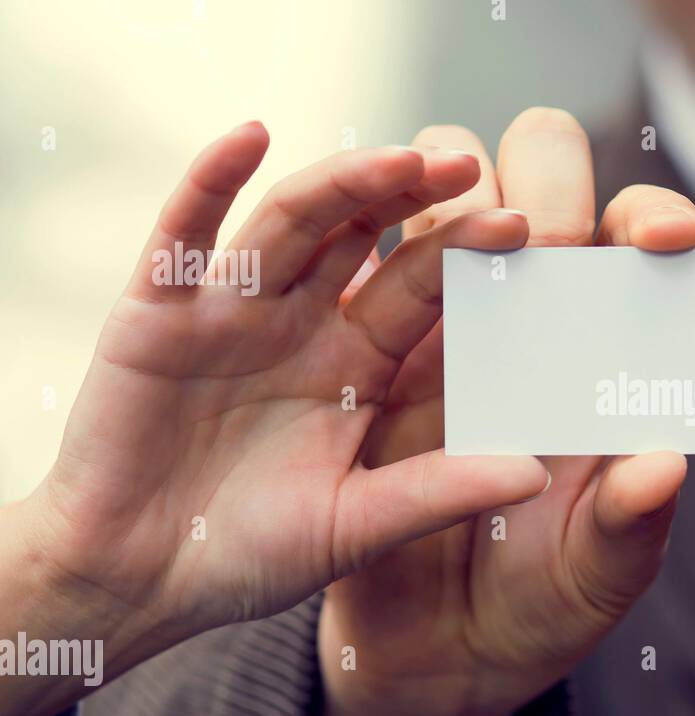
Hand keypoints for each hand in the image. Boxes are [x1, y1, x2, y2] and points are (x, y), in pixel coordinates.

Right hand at [0, 124, 549, 715]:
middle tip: (466, 162)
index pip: (418, 292)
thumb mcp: (356, 525)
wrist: (136, 579)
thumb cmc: (249, 556)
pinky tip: (249, 136)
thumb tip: (538, 474)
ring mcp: (231, 309)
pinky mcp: (158, 309)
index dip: (461, 255)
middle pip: (362, 237)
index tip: (520, 225)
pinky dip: (209, 182)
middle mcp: (302, 324)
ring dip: (340, 184)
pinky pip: (184, 234)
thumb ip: (439, 491)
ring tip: (397, 158)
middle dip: (411, 198)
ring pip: (290, 223)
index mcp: (356, 365)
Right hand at [316, 108, 694, 715]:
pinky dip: (316, 218)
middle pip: (527, 188)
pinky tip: (313, 204)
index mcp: (591, 353)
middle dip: (544, 180)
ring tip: (432, 191)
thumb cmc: (536, 604)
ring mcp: (418, 326)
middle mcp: (510, 317)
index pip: (623, 241)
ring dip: (431, 180)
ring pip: (420, 202)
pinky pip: (325, 265)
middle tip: (546, 233)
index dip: (648, 217)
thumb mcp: (594, 575)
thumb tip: (662, 465)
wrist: (431, 659)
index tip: (669, 243)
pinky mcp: (337, 355)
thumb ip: (628, 525)